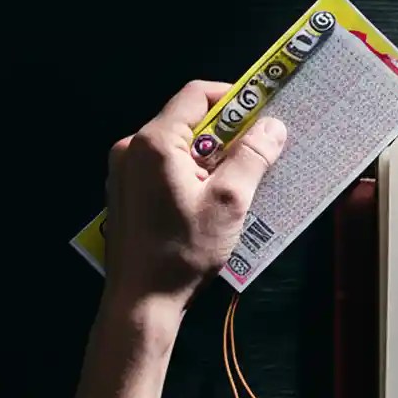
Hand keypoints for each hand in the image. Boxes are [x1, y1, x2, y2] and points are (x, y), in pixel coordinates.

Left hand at [103, 80, 286, 317]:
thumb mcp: (229, 202)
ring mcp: (123, 172)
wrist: (140, 302)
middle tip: (257, 153)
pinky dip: (189, 174)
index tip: (262, 113)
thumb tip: (273, 125)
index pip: (197, 95)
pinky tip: (209, 201)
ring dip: (209, 158)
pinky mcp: (125, 194)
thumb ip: (252, 157)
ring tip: (237, 183)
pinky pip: (163, 169)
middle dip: (225, 134)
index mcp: (154, 142)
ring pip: (176, 147)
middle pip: (187, 122)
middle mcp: (131, 148)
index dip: (234, 98)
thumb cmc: (183, 251)